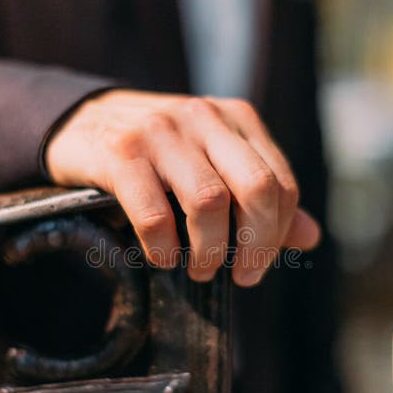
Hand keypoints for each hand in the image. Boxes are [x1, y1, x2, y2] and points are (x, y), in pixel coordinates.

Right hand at [45, 89, 319, 286]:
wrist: (80, 122)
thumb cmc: (158, 155)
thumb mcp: (213, 165)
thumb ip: (261, 198)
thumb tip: (312, 238)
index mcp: (236, 118)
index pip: (281, 182)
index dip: (277, 233)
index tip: (256, 265)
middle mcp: (203, 116)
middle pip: (256, 188)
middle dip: (256, 245)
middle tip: (240, 275)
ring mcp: (160, 131)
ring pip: (208, 202)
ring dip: (209, 251)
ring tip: (200, 268)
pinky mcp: (120, 152)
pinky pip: (154, 214)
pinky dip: (164, 249)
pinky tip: (163, 257)